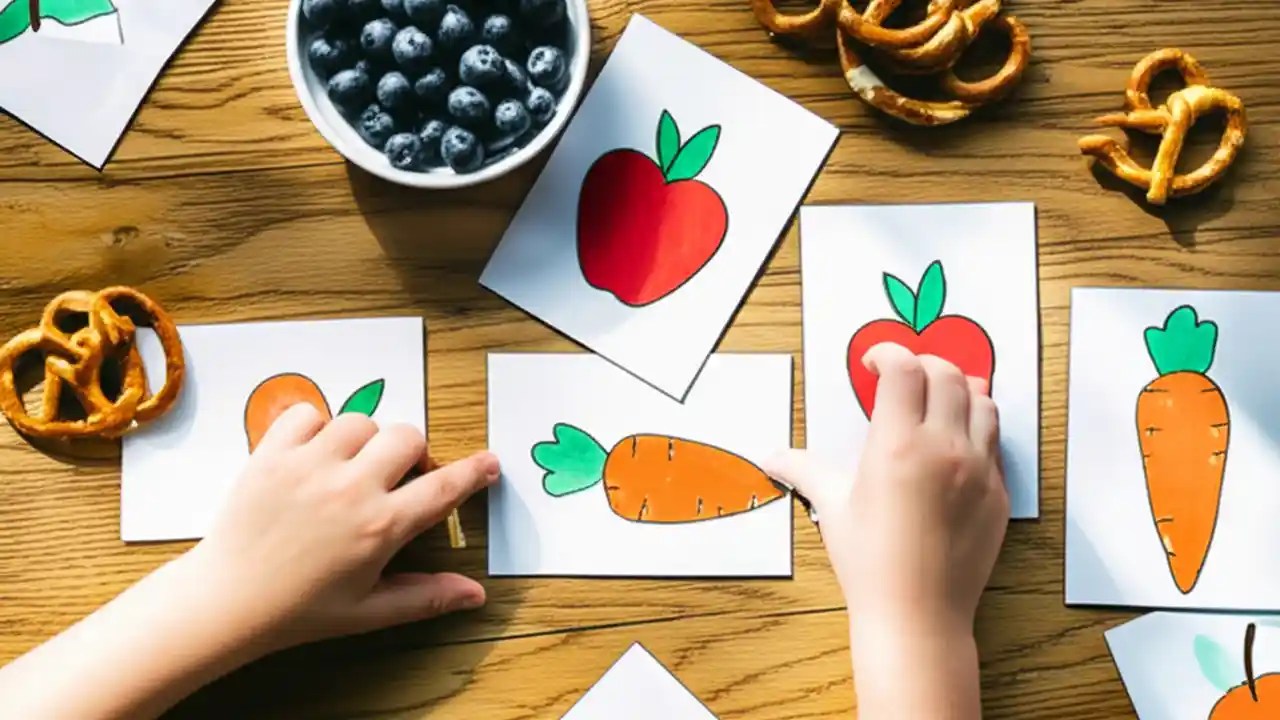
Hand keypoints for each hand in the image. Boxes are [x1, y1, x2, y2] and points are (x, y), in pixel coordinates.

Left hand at [185, 403, 499, 654]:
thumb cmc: (299, 611)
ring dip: (366, 441)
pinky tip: (313, 455)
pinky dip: (316, 426)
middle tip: (398, 478)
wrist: (226, 602)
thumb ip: (425, 596)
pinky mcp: (272, 454)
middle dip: (413, 455)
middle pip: (408, 438)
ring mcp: (309, 466)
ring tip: (351, 468)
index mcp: (380, 527)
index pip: (444, 488)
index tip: (488, 462)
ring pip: (361, 421)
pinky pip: (307, 413)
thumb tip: (475, 594)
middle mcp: (350, 489)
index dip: (474, 472)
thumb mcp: (369, 610)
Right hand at [766, 342, 1008, 633]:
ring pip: (983, 400)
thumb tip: (771, 457)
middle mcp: (944, 448)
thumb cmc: (870, 563)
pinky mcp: (998, 493)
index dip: (888, 353)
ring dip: (958, 389)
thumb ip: (803, 470)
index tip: (874, 362)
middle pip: (947, 374)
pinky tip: (955, 442)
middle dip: (922, 365)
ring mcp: (978, 470)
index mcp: (898, 445)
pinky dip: (976, 426)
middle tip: (902, 377)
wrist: (917, 615)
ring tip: (935, 400)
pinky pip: (995, 442)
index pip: (904, 369)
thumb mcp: (832, 507)